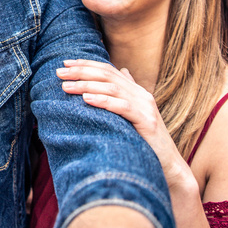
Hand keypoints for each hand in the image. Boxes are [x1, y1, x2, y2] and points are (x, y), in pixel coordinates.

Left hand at [57, 60, 188, 186]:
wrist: (169, 164)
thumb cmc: (145, 142)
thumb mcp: (133, 115)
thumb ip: (125, 95)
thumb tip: (123, 70)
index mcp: (136, 91)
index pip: (108, 70)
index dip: (86, 64)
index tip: (65, 63)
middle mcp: (141, 94)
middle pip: (108, 75)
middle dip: (81, 72)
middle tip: (59, 73)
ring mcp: (145, 107)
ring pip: (112, 88)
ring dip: (86, 85)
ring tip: (66, 86)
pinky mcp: (147, 121)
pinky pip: (123, 107)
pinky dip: (104, 100)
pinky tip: (87, 99)